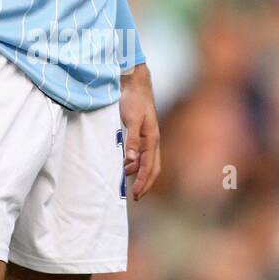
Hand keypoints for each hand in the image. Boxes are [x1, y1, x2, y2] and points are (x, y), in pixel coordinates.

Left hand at [119, 63, 160, 200]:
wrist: (135, 83)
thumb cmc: (135, 99)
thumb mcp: (131, 120)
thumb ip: (131, 140)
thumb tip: (131, 160)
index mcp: (152, 139)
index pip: (149, 167)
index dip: (144, 182)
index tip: (136, 195)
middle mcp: (152, 140)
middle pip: (152, 168)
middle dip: (145, 183)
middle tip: (136, 196)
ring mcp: (147, 137)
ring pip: (146, 161)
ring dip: (137, 172)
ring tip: (125, 180)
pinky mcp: (141, 133)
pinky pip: (140, 153)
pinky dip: (134, 162)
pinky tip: (125, 163)